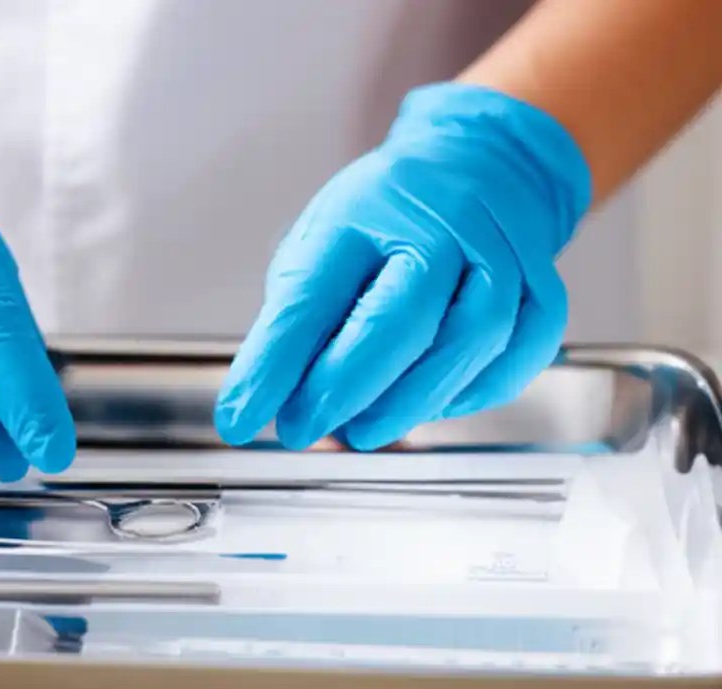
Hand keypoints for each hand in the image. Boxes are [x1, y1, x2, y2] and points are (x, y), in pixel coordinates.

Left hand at [215, 83, 591, 450]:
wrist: (481, 163)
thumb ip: (296, 324)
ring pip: (471, 338)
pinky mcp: (543, 289)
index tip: (239, 417)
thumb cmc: (387, 217)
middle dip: (346, 388)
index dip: (273, 365)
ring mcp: (501, 254)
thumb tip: (268, 402)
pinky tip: (433, 405)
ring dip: (412, 401)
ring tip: (363, 430)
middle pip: (401, 318)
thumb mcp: (321, 248)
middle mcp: (441, 226)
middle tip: (303, 428)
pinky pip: (519, 353)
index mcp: (363, 213)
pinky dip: (474, 393)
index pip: (311, 296)